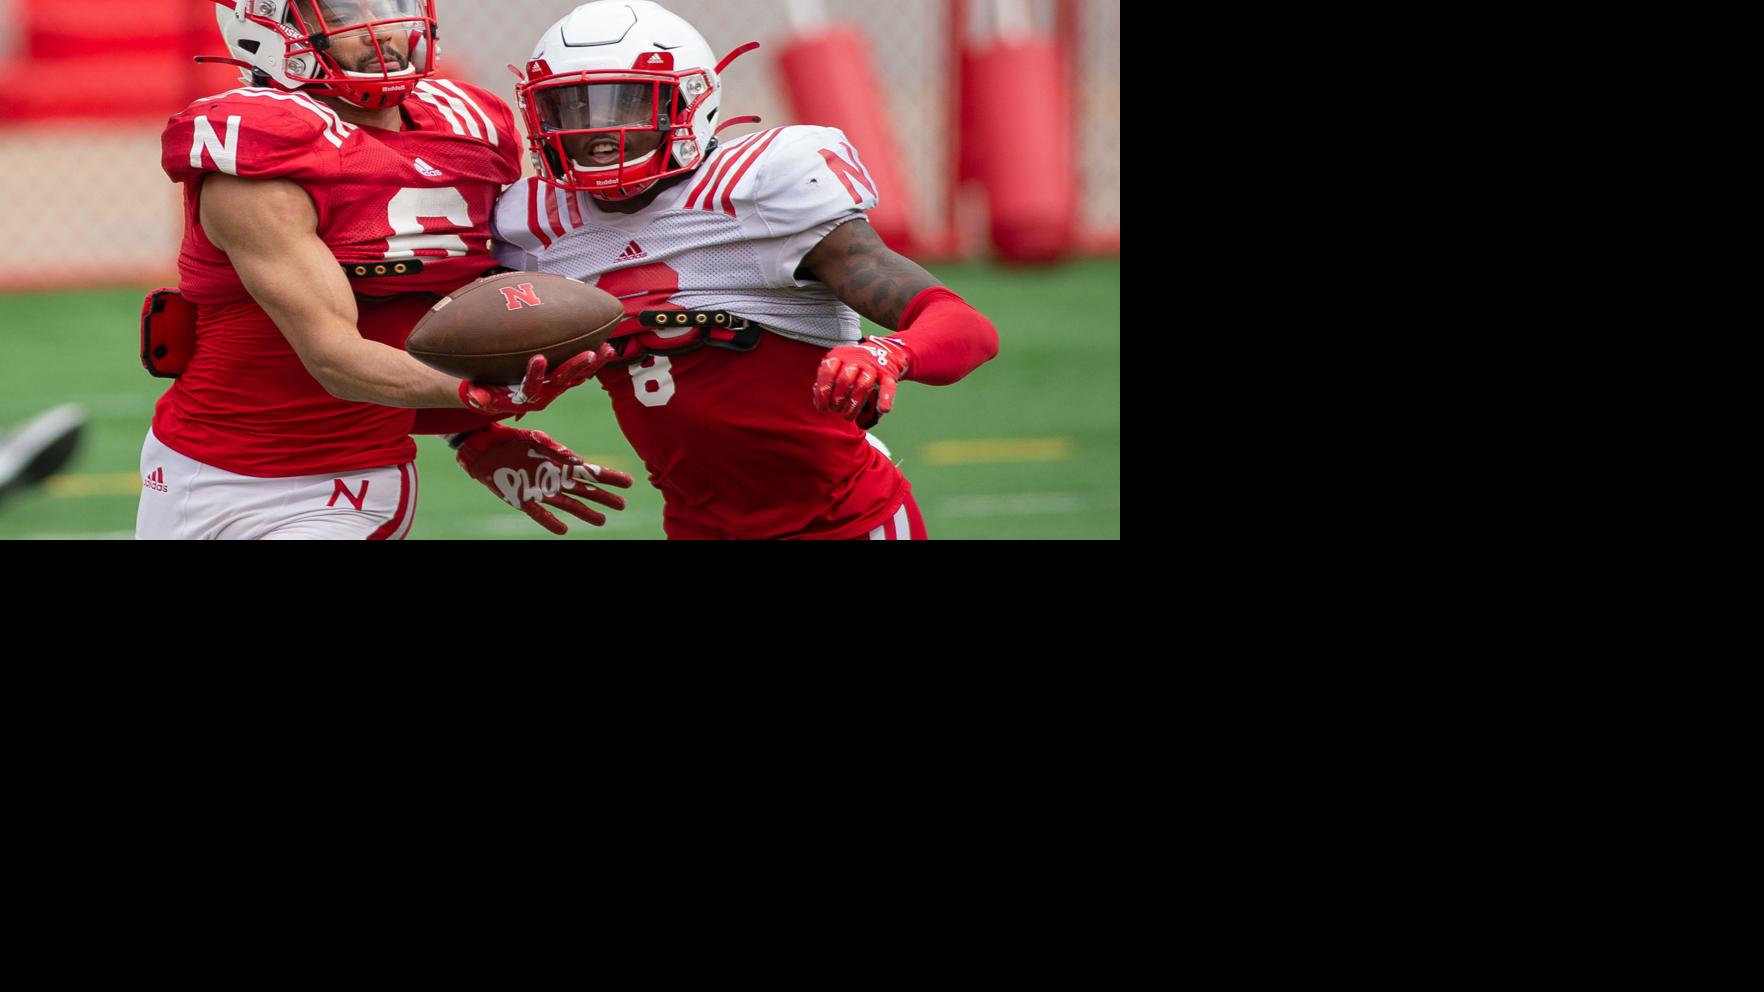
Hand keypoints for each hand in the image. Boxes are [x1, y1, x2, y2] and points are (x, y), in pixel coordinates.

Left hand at [454, 422, 634, 533]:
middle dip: (604, 497)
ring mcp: (539, 490)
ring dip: (585, 513)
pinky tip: (563, 530)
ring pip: (567, 504)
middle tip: (622, 505)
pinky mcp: (522, 499)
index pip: (590, 472)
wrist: (484, 446)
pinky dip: (551, 522)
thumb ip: (557, 449)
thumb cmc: (512, 439)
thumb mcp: (536, 438)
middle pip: (584, 491)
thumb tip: (578, 460)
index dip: (609, 477)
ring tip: (601, 521)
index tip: (628, 483)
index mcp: (559, 462)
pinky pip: (539, 514)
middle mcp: (553, 478)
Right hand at [460, 346, 613, 418]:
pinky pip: (581, 372)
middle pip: (561, 380)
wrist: (501, 399)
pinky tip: (607, 347)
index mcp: (525, 398)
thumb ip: (477, 395)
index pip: (531, 387)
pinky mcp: (563, 381)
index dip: (534, 375)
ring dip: (593, 363)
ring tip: (607, 349)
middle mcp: (545, 394)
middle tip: (589, 354)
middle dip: (575, 366)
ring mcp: (556, 387)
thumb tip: (476, 398)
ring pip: (577, 376)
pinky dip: (594, 361)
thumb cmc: (486, 393)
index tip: (539, 359)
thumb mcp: (478, 396)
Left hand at [814, 337, 911, 426]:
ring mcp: (872, 366)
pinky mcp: (888, 374)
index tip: (823, 408)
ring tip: (848, 416)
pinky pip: (888, 385)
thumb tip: (820, 403)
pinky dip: (886, 398)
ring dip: (854, 404)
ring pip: (863, 384)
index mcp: (839, 356)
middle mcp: (855, 358)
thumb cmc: (852, 367)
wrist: (883, 352)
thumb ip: (826, 383)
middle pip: (844, 379)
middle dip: (838, 399)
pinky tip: (882, 409)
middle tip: (836, 411)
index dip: (823, 392)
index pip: (827, 372)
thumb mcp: (836, 368)